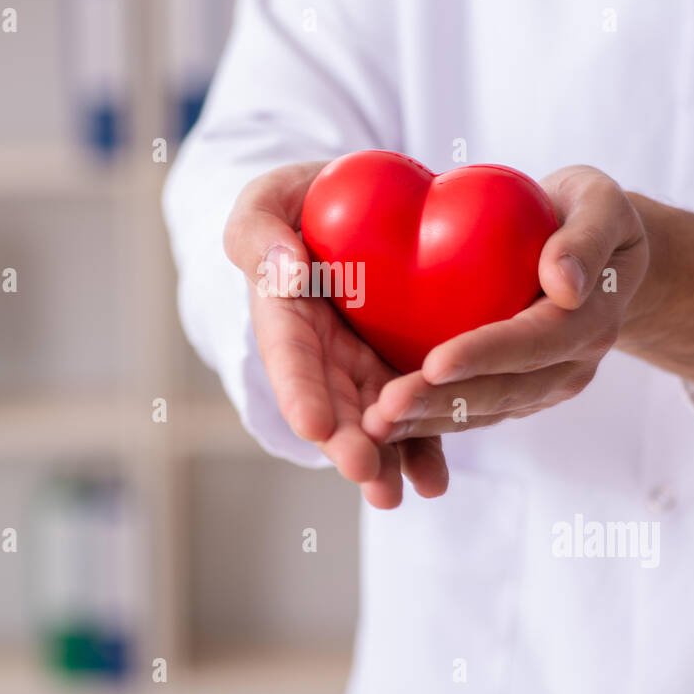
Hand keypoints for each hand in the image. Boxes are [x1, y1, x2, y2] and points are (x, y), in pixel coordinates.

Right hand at [223, 161, 449, 508]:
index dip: (300, 390)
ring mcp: (365, 370)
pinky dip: (425, 447)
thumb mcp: (267, 201)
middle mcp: (323, 356)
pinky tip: (434, 481)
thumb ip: (258, 231)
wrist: (356, 208)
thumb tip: (282, 270)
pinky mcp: (407, 372)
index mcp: (285, 318)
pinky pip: (419, 411)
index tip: (312, 423)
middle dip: (346, 443)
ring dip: (387, 460)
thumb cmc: (302, 201)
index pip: (290, 356)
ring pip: (375, 422)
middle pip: (332, 406)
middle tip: (365, 472)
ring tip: (399, 493)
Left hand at [361, 165, 648, 442]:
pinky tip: (382, 427)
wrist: (597, 254)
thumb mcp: (601, 204)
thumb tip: (565, 285)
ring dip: (428, 423)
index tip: (435, 363)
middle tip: (387, 407)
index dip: (485, 355)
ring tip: (375, 427)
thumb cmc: (591, 213)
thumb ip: (587, 237)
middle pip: (503, 391)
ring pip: (483, 412)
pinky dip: (428, 424)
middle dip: (444, 402)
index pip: (534, 343)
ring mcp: (542, 386)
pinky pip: (471, 413)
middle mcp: (568, 365)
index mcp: (589, 320)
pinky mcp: (515, 394)